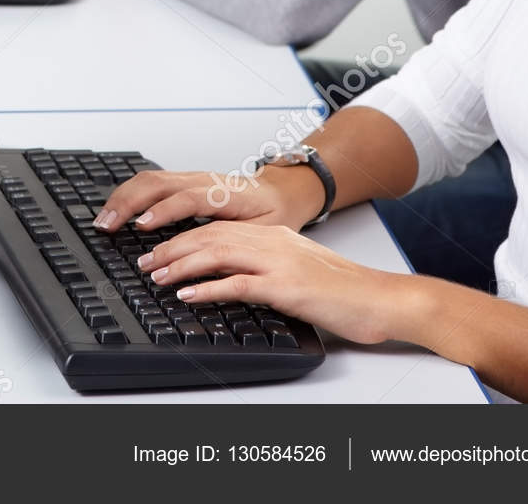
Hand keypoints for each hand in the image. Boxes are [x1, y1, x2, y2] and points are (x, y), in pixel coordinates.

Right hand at [95, 162, 325, 233]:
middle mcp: (204, 181)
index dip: (164, 212)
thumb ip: (234, 245)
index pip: (188, 198)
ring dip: (123, 198)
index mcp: (226, 194)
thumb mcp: (262, 235)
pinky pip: (151, 182)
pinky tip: (118, 209)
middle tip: (108, 225)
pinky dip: (129, 194)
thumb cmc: (272, 216)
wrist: (280, 192)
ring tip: (105, 219)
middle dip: (128, 202)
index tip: (142, 227)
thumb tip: (204, 265)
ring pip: (149, 179)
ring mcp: (191, 178)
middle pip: (158, 182)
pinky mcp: (183, 181)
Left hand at [141, 221, 407, 345]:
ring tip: (157, 276)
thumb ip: (265, 267)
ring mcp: (279, 262)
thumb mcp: (297, 269)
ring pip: (216, 254)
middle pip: (209, 236)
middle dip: (171, 248)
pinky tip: (188, 295)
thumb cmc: (344, 289)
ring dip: (181, 265)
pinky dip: (208, 289)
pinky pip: (238, 284)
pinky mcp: (286, 287)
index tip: (158, 250)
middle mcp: (272, 242)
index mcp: (273, 235)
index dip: (182, 237)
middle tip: (145, 262)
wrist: (382, 298)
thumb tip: (229, 277)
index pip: (216, 229)